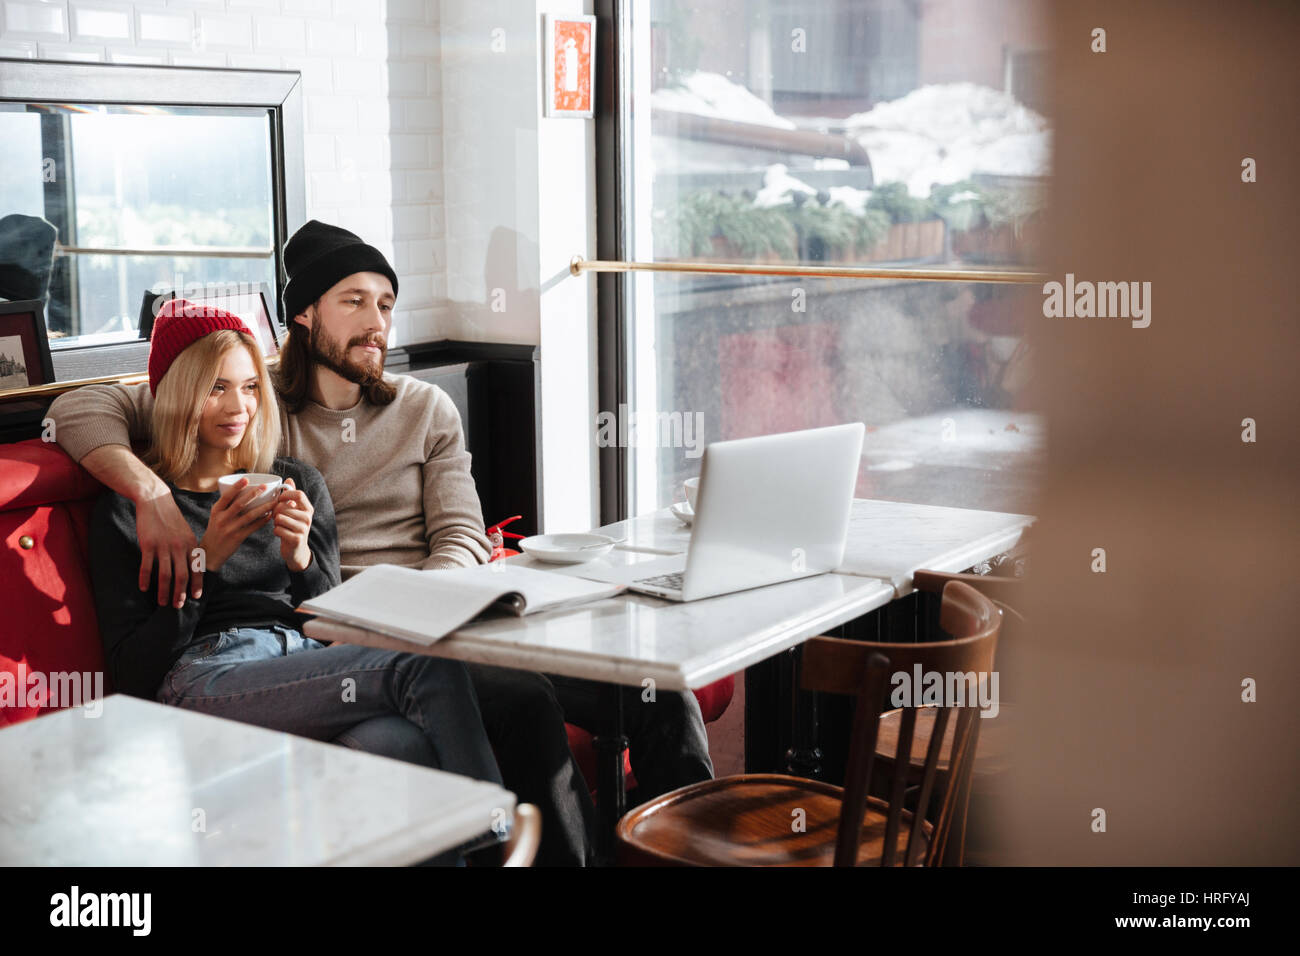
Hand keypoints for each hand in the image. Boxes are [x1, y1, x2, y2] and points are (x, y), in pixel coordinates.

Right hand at [136, 488, 200, 607]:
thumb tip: (193, 566)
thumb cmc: (171, 519)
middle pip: (182, 576)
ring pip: (165, 575)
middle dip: (181, 594)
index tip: (196, 597)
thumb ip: (189, 549)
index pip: (196, 568)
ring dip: (164, 591)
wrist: (155, 501)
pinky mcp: (148, 544)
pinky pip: (147, 566)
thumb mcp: (185, 532)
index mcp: (190, 544)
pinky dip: (145, 579)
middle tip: (178, 606)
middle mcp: (179, 547)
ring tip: (162, 603)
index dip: (197, 584)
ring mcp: (163, 546)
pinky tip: (144, 588)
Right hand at [197, 478, 275, 577]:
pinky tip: (270, 515)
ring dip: (263, 508)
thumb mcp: (216, 516)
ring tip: (273, 502)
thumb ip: (226, 506)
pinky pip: (253, 527)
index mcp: (216, 511)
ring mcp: (230, 529)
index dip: (236, 487)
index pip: (226, 496)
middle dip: (253, 494)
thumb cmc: (216, 530)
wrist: (211, 552)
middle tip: (264, 487)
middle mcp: (222, 519)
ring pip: (249, 516)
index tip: (246, 479)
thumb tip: (240, 490)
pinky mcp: (237, 537)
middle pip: (239, 504)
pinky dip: (262, 521)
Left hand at [271, 477, 314, 572]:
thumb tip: (289, 479)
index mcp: (308, 508)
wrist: (297, 551)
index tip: (279, 499)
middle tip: (277, 517)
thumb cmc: (293, 527)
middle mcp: (308, 518)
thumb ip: (292, 495)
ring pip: (280, 518)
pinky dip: (275, 531)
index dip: (286, 494)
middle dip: (275, 511)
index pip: (299, 494)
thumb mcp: (294, 511)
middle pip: (284, 507)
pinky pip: (278, 529)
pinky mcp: (296, 539)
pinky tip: (280, 534)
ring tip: (279, 525)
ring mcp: (303, 529)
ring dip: (275, 522)